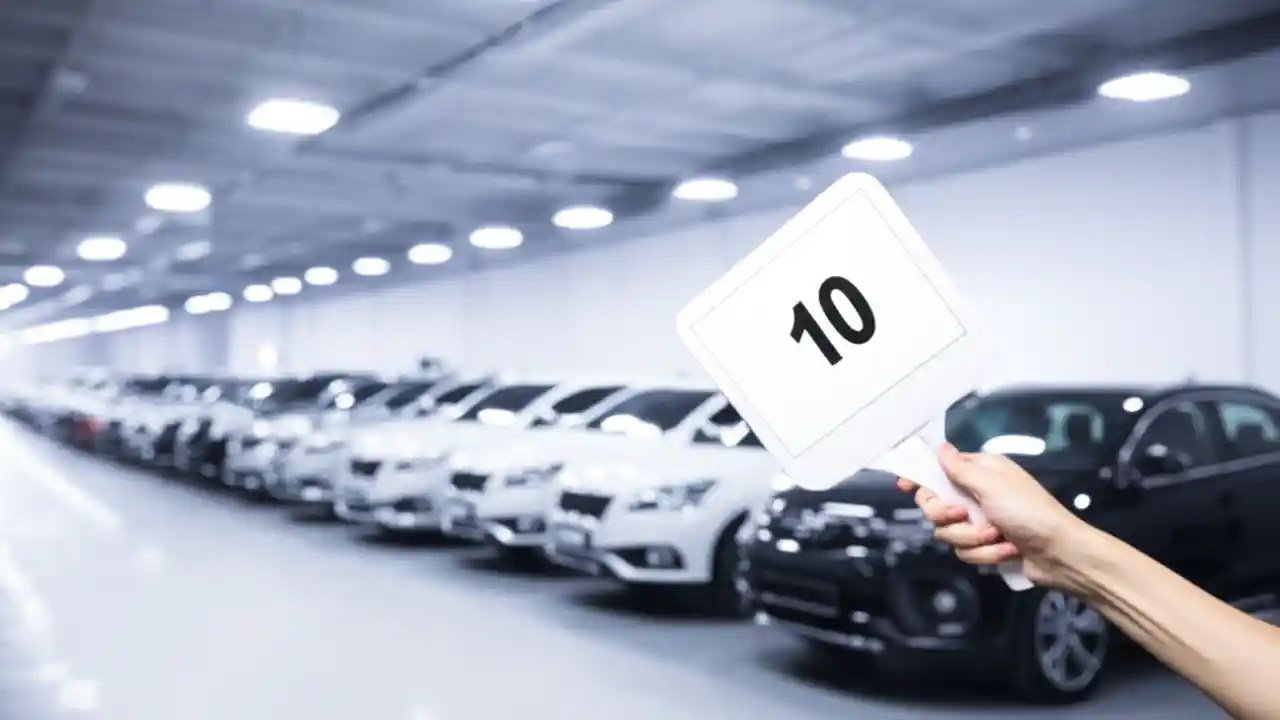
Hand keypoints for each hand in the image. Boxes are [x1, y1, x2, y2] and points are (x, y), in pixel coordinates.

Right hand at [896, 443, 1089, 587]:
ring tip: (997, 537)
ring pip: (948, 533)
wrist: (1060, 555)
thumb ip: (960, 468)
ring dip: (972, 539)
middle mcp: (978, 494)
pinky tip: (1006, 550)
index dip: (920, 477)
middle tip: (964, 516)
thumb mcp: (992, 486)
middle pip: (935, 505)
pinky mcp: (987, 545)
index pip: (939, 470)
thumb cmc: (1033, 514)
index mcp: (981, 473)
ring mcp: (982, 521)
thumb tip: (941, 448)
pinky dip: (985, 554)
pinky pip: (965, 551)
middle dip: (948, 517)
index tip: (904, 485)